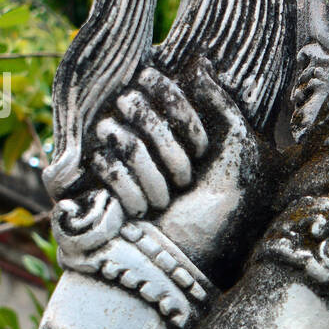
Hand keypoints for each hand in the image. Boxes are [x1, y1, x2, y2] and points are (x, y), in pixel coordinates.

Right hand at [56, 59, 277, 282]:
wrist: (188, 266)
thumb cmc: (222, 214)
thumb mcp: (240, 155)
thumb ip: (223, 104)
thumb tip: (200, 62)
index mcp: (174, 120)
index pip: (158, 82)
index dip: (183, 117)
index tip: (202, 152)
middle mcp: (139, 129)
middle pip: (132, 101)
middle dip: (165, 148)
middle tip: (184, 182)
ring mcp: (110, 153)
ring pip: (113, 130)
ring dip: (148, 173)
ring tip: (165, 202)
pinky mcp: (88, 182)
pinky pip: (97, 162)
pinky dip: (126, 190)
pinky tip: (141, 213)